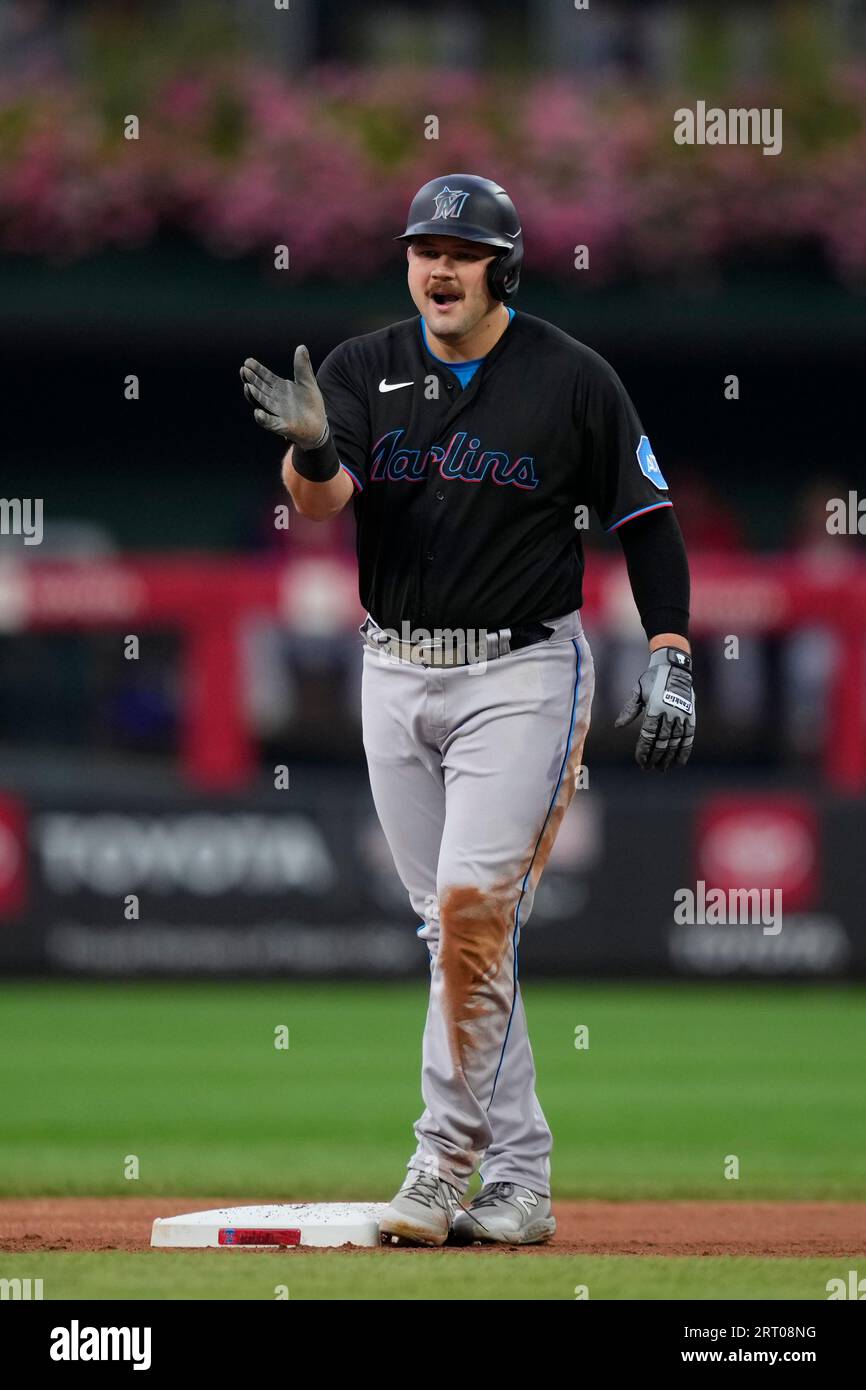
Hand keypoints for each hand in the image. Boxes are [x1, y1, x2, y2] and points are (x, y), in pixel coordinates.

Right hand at [239, 347, 327, 447]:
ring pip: (262, 403)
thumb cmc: (311, 403)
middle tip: (244, 370)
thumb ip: (302, 366)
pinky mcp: (282, 426)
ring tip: (248, 387)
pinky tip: (258, 413)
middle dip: (252, 380)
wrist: (319, 424)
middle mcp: (275, 399)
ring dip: (254, 396)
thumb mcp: (308, 382)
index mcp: (279, 388)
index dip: (257, 369)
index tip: (248, 361)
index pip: (265, 377)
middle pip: (260, 388)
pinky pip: (270, 423)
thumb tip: (301, 346)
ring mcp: (277, 413)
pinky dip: (263, 418)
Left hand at [615, 647, 694, 769]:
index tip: (640, 761)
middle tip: (648, 768)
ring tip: (662, 768)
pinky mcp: (691, 717)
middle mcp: (670, 713)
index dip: (644, 750)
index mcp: (655, 707)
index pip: (648, 735)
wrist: (675, 666)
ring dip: (668, 757)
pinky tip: (679, 762)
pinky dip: (684, 751)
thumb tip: (617, 726)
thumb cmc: (653, 678)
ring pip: (675, 742)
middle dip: (654, 757)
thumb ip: (629, 709)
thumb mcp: (638, 691)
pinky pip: (689, 738)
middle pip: (662, 742)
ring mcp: (682, 715)